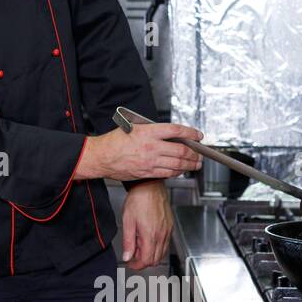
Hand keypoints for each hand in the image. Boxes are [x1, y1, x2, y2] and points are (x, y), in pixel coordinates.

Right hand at [77, 124, 203, 181]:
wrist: (101, 157)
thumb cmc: (114, 142)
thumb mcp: (133, 127)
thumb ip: (152, 130)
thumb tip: (170, 134)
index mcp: (148, 132)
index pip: (176, 130)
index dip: (191, 133)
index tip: (198, 135)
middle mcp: (151, 147)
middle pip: (182, 150)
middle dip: (195, 153)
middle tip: (199, 154)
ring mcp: (150, 161)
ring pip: (178, 164)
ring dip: (190, 164)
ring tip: (195, 163)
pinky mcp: (147, 172)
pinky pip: (168, 173)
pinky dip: (178, 172)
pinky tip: (181, 170)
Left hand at [120, 181, 173, 269]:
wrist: (150, 186)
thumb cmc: (139, 200)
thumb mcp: (128, 221)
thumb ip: (128, 242)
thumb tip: (127, 256)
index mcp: (150, 235)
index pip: (147, 260)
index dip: (137, 265)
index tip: (131, 264)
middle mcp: (161, 234)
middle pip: (156, 259)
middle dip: (144, 261)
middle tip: (133, 256)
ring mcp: (167, 231)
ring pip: (162, 253)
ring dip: (150, 254)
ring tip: (139, 246)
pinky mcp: (170, 226)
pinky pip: (165, 243)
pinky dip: (157, 247)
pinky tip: (147, 239)